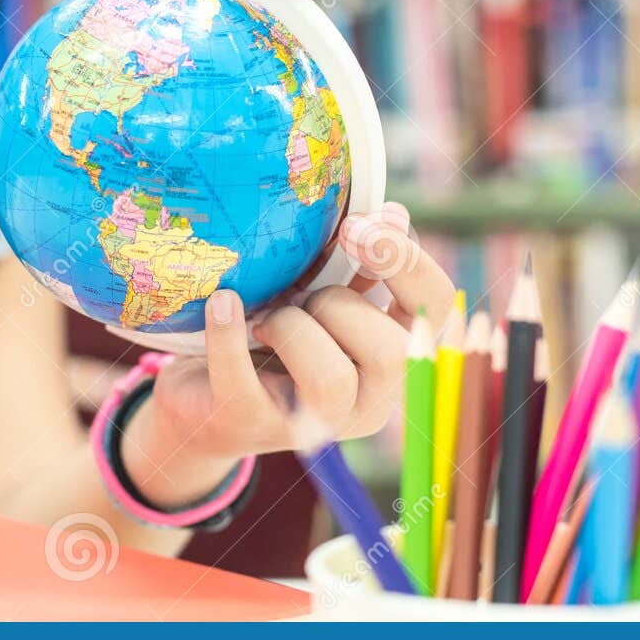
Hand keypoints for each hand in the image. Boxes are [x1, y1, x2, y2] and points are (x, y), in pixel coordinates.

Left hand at [123, 204, 453, 503]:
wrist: (205, 394)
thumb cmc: (275, 332)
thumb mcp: (319, 295)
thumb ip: (358, 264)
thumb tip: (393, 214)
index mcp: (395, 356)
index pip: (434, 308)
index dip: (404, 261)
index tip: (354, 227)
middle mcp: (369, 401)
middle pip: (389, 352)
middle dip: (337, 304)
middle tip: (300, 296)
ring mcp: (314, 423)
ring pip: (330, 380)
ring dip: (292, 327)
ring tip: (265, 318)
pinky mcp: (253, 426)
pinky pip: (243, 384)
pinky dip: (228, 336)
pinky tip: (223, 303)